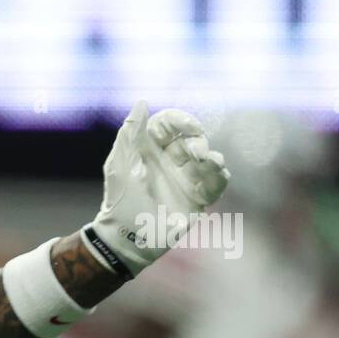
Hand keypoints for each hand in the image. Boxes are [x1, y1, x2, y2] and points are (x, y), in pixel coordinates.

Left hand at [82, 100, 230, 276]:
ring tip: (207, 162)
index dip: (181, 120)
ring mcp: (186, 178)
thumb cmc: (119, 200)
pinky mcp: (198, 197)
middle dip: (198, 140)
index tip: (188, 126)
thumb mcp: (120, 163)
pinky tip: (212, 177)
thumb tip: (142, 102)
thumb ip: (130, 132)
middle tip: (196, 152)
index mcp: (151, 148)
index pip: (170, 123)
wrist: (127, 236)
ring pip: (211, 158)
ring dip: (213, 157)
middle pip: (194, 138)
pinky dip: (219, 176)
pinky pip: (218, 182)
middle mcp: (171, 160)